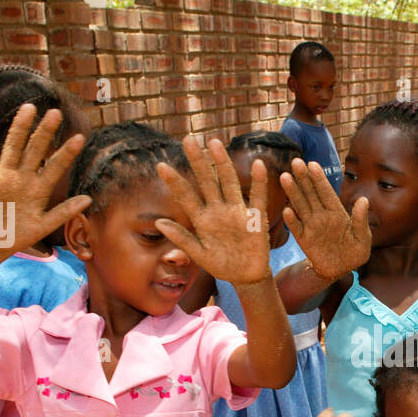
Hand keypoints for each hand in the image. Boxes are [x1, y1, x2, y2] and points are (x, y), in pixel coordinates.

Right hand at [0, 103, 90, 255]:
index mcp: (38, 189)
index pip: (54, 166)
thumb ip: (63, 213)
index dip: (66, 153)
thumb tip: (88, 199)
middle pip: (35, 150)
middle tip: (55, 112)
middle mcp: (22, 179)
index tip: (80, 137)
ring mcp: (2, 179)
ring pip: (12, 148)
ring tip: (28, 109)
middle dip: (44, 132)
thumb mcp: (44, 226)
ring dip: (19, 129)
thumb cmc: (20, 235)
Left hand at [156, 138, 272, 285]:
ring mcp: (237, 212)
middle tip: (188, 140)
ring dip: (223, 163)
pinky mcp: (255, 218)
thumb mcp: (199, 255)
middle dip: (198, 161)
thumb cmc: (221, 265)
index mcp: (203, 220)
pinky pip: (257, 198)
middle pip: (207, 181)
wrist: (246, 276)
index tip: (161, 165)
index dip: (175, 181)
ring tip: (215, 143)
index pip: (187, 196)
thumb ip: (182, 238)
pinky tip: (259, 165)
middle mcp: (219, 211)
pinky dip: (259, 183)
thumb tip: (158, 222)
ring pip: (228, 183)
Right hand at [280, 158, 370, 278]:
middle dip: (303, 178)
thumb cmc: (354, 251)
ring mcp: (312, 226)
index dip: (319, 179)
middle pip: (311, 194)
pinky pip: (297, 228)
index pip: (326, 192)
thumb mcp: (363, 237)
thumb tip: (363, 200)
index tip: (313, 164)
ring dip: (293, 192)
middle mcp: (322, 215)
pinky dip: (292, 220)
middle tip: (296, 162)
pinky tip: (287, 211)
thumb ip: (361, 219)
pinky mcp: (304, 240)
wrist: (342, 270)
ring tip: (285, 177)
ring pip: (301, 206)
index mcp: (336, 212)